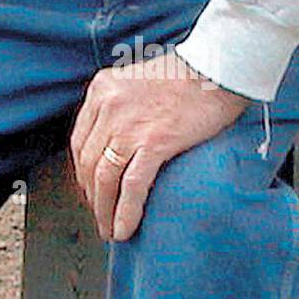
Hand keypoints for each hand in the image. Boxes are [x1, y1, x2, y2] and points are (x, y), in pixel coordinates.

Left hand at [69, 52, 250, 241]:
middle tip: (99, 214)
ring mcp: (129, 125)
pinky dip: (125, 212)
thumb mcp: (135, 81)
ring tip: (109, 229)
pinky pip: (132, 186)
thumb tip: (115, 141)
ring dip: (104, 209)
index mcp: (101, 90)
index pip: (80, 140)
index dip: (82, 171)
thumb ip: (119, 105)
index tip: (89, 189)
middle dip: (92, 195)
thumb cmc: (186, 75)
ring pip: (105, 178)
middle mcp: (108, 106)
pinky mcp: (154, 142)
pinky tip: (124, 229)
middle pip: (88, 162)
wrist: (218, 69)